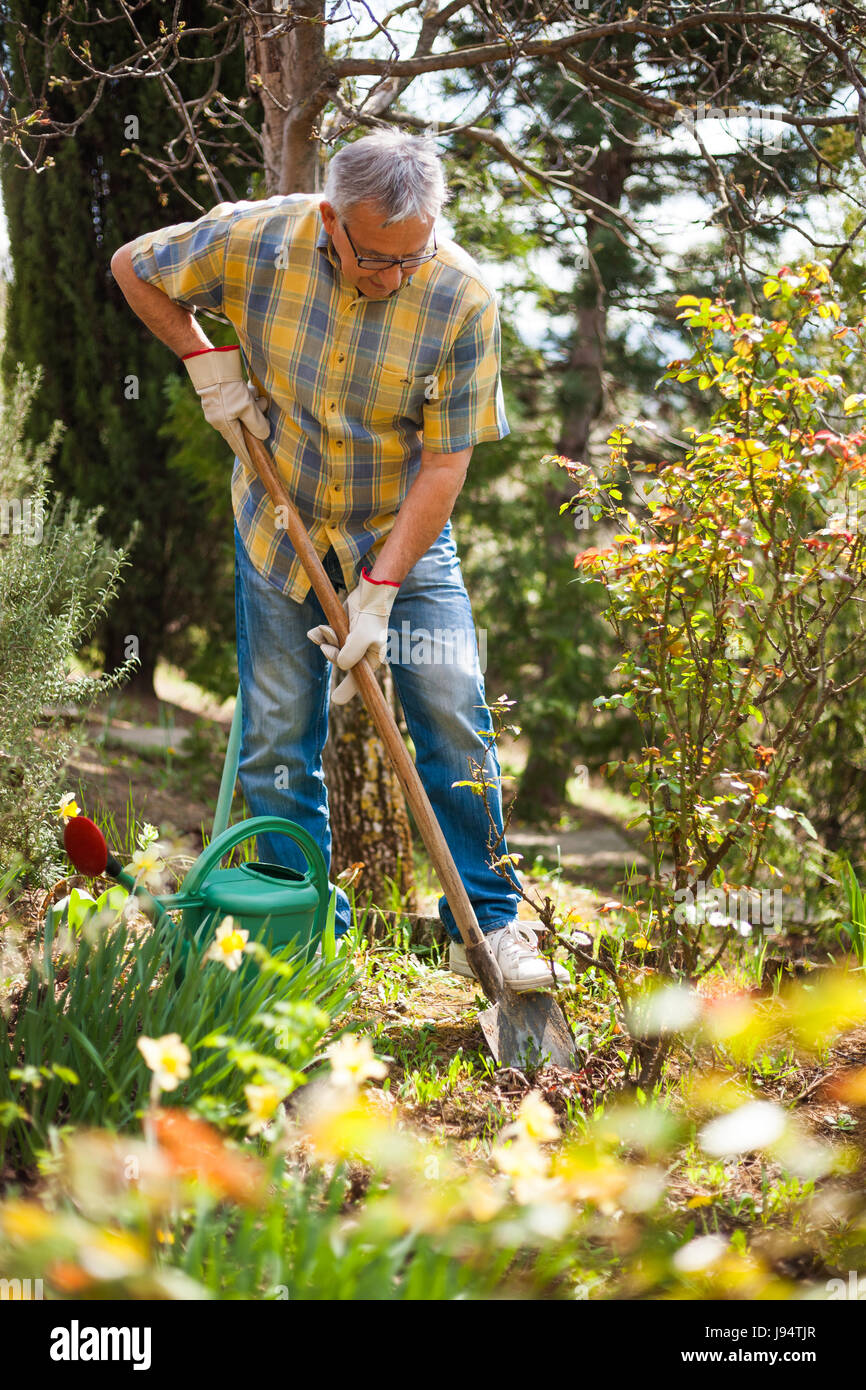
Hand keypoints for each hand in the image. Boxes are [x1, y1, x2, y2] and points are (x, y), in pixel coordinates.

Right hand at [182, 345, 268, 464]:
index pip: (240, 447)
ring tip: (253, 392)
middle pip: (246, 427)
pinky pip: (241, 402)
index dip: (249, 457)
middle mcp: (222, 420)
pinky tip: (248, 388)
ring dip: (254, 403)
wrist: (212, 365)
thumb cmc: (229, 388)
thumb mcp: (247, 407)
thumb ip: (257, 424)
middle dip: (257, 417)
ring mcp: (222, 409)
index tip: (256, 468)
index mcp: (225, 427)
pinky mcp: (224, 397)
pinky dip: (248, 396)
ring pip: (246, 412)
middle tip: (260, 405)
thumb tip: (263, 435)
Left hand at [307, 569, 398, 704]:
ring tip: (327, 628)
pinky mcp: (340, 633)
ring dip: (325, 639)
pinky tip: (316, 631)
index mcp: (370, 660)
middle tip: (330, 636)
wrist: (369, 594)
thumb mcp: (362, 636)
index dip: (347, 691)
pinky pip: (325, 639)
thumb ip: (350, 653)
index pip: (358, 681)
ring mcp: (348, 645)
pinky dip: (319, 634)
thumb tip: (340, 666)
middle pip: (338, 663)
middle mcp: (359, 655)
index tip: (336, 700)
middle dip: (331, 651)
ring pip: (330, 650)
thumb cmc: (371, 616)